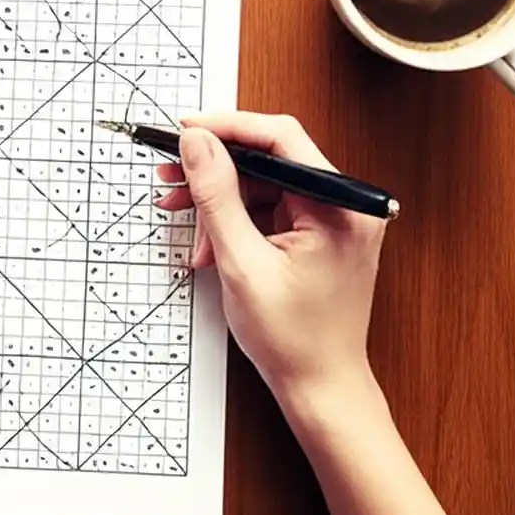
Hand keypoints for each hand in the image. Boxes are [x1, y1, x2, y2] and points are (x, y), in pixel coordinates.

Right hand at [155, 111, 385, 395]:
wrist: (320, 387)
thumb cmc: (294, 339)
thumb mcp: (242, 262)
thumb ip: (217, 197)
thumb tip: (197, 144)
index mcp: (339, 206)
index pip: (281, 138)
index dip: (228, 128)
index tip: (186, 130)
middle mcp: (344, 205)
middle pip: (269, 160)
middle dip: (215, 170)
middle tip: (170, 176)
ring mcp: (333, 219)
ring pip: (263, 185)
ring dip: (220, 201)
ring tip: (183, 220)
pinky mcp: (319, 234)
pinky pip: (270, 209)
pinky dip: (235, 221)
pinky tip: (209, 243)